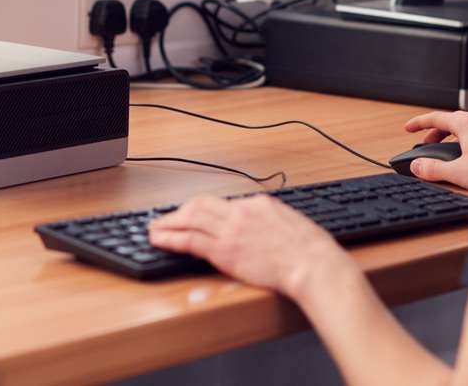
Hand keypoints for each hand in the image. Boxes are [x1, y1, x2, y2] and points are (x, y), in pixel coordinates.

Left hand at [148, 193, 350, 297]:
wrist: (312, 264)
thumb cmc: (309, 249)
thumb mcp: (290, 222)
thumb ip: (270, 219)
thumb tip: (263, 223)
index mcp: (258, 203)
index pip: (223, 203)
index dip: (203, 209)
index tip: (193, 215)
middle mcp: (240, 212)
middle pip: (200, 204)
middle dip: (180, 211)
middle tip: (166, 217)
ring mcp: (231, 230)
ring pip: (190, 219)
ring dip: (169, 222)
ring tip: (155, 227)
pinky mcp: (225, 250)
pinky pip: (190, 240)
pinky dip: (170, 237)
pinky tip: (159, 240)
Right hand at [402, 110, 467, 191]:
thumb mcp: (459, 172)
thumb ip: (434, 169)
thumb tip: (416, 167)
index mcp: (466, 124)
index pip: (435, 118)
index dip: (419, 123)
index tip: (408, 128)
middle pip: (450, 122)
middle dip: (434, 133)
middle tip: (425, 144)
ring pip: (464, 128)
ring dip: (450, 137)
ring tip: (444, 151)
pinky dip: (464, 141)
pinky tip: (466, 156)